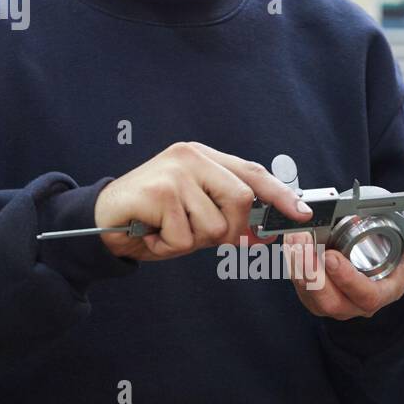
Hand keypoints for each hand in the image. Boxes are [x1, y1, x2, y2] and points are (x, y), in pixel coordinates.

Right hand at [94, 141, 312, 261]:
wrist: (100, 219)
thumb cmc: (150, 217)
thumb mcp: (192, 210)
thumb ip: (224, 212)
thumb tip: (262, 232)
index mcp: (202, 156)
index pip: (252, 172)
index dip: (280, 194)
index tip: (302, 213)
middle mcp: (191, 157)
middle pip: (241, 199)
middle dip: (229, 229)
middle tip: (199, 236)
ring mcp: (176, 172)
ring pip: (214, 225)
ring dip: (190, 242)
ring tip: (166, 231)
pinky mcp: (160, 192)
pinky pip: (185, 237)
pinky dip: (169, 247)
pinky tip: (151, 234)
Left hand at [283, 219, 403, 318]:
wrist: (368, 266)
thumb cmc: (388, 256)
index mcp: (381, 293)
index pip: (366, 296)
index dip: (348, 279)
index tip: (332, 256)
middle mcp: (354, 304)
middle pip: (329, 301)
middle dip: (312, 272)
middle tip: (302, 241)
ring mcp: (330, 301)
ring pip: (309, 293)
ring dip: (297, 265)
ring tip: (292, 237)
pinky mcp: (310, 294)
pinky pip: (297, 283)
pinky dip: (291, 262)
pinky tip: (288, 241)